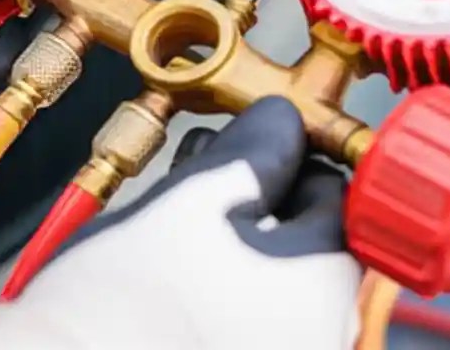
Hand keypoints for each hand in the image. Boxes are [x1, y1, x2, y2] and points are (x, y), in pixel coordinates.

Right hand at [0, 98, 360, 349]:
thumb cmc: (117, 304)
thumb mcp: (188, 200)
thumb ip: (252, 152)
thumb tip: (280, 122)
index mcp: (323, 292)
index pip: (333, 195)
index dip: (285, 155)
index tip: (247, 142)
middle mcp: (316, 336)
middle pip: (304, 241)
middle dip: (255, 197)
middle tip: (204, 173)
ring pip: (271, 279)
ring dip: (233, 238)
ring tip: (177, 215)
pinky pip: (245, 317)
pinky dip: (219, 285)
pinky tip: (174, 266)